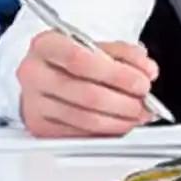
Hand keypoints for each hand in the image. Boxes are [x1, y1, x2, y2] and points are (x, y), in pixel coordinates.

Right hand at [17, 31, 158, 137]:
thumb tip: (147, 70)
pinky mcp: (40, 128)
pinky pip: (81, 135)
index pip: (80, 60)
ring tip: (138, 114)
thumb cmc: (67, 59)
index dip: (116, 74)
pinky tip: (120, 123)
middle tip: (145, 100)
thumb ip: (123, 54)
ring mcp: (34, 104)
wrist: (40, 76)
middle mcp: (34, 74)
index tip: (141, 81)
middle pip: (87, 94)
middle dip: (124, 100)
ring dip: (120, 120)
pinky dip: (107, 132)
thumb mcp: (93, 45)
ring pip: (86, 119)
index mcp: (45, 45)